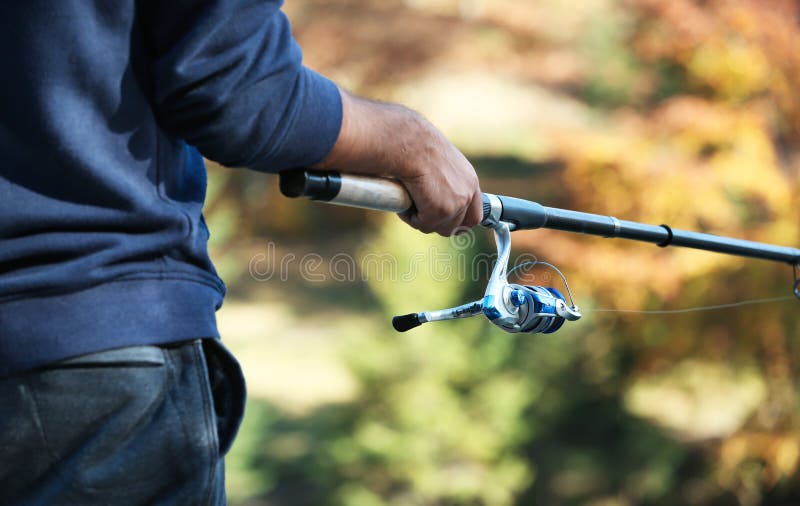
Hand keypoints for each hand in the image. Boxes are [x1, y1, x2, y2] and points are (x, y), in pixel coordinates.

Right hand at [314, 88, 482, 235]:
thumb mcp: (437, 161)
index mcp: (470, 180)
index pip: (474, 215)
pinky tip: (404, 199)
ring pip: (440, 228)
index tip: (443, 221)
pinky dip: (410, 217)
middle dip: (438, 224)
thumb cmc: (415, 145)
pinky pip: (423, 225)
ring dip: (423, 220)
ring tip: (409, 202)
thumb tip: (429, 192)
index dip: (458, 222)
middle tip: (419, 212)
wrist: (407, 142)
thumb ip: (441, 179)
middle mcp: (468, 192)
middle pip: (458, 227)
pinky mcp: (441, 211)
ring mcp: (457, 203)